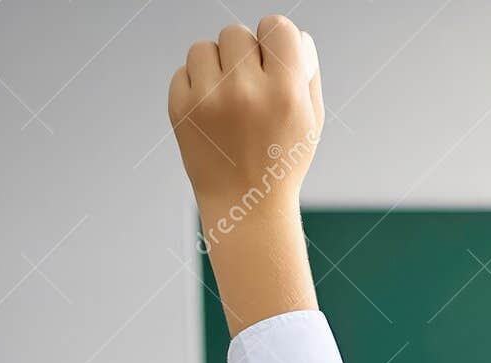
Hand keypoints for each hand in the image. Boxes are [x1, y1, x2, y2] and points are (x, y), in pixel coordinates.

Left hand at [168, 15, 322, 229]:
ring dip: (216, 66)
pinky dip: (196, 86)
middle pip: (236, 32)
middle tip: (250, 90)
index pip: (277, 26)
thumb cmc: (282, 161)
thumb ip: (307, 73)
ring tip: (228, 100)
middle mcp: (246, 92)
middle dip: (243, 55)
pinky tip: (211, 115)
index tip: (273, 59)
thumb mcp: (310, 122)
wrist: (245, 207)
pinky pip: (184, 70)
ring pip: (205, 47)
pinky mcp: (180, 108)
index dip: (275, 39)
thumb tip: (293, 35)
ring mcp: (209, 100)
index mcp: (285, 93)